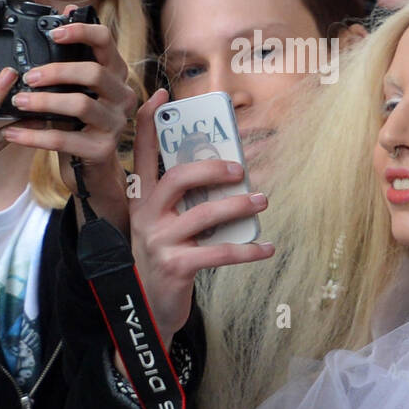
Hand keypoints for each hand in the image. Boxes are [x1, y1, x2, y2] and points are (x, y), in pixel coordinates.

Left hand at [1, 6, 138, 232]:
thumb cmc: (80, 124)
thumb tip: (65, 9)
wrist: (93, 171)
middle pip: (93, 73)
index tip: (54, 33)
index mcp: (116, 74)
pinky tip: (13, 132)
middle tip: (28, 77)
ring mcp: (116, 124)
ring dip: (44, 102)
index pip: (106, 41)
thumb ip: (72, 55)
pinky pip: (65, 139)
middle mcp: (122, 96)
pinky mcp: (102, 150)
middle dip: (57, 71)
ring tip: (19, 102)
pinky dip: (34, 136)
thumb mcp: (77, 88)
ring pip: (80, 105)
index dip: (81, 32)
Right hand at [124, 88, 274, 350]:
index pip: (141, 156)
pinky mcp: (176, 267)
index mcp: (142, 201)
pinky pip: (218, 252)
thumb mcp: (166, 227)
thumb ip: (186, 202)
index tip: (160, 95)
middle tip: (240, 168)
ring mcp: (158, 241)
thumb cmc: (166, 260)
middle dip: (211, 167)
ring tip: (262, 201)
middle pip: (177, 177)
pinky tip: (266, 247)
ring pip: (204, 214)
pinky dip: (247, 249)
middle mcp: (146, 217)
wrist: (149, 312)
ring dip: (238, 206)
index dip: (149, 124)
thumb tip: (229, 176)